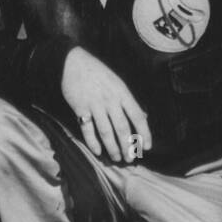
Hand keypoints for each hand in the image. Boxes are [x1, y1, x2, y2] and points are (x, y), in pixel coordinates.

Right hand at [60, 47, 152, 163]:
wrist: (74, 62)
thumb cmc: (99, 74)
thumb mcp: (118, 83)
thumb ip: (129, 101)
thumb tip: (144, 117)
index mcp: (123, 93)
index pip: (137, 117)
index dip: (144, 133)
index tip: (147, 147)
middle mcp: (111, 100)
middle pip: (122, 128)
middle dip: (127, 146)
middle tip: (130, 159)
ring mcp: (95, 105)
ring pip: (106, 131)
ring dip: (112, 148)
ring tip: (116, 158)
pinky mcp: (80, 108)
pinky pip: (87, 129)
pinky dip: (93, 142)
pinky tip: (98, 152)